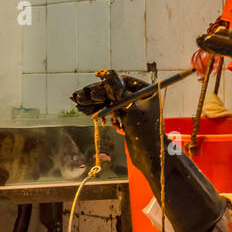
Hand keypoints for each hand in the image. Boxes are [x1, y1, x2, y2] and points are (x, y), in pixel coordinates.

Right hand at [71, 70, 164, 189]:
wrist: (149, 156)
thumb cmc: (145, 132)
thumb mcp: (131, 108)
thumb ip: (119, 92)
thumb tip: (109, 75)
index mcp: (147, 92)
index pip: (126, 80)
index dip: (110, 79)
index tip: (96, 77)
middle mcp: (142, 99)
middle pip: (118, 91)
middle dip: (100, 95)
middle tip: (83, 95)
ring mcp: (135, 110)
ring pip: (114, 103)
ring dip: (100, 106)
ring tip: (83, 106)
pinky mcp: (129, 120)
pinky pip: (115, 114)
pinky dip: (108, 117)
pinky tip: (100, 121)